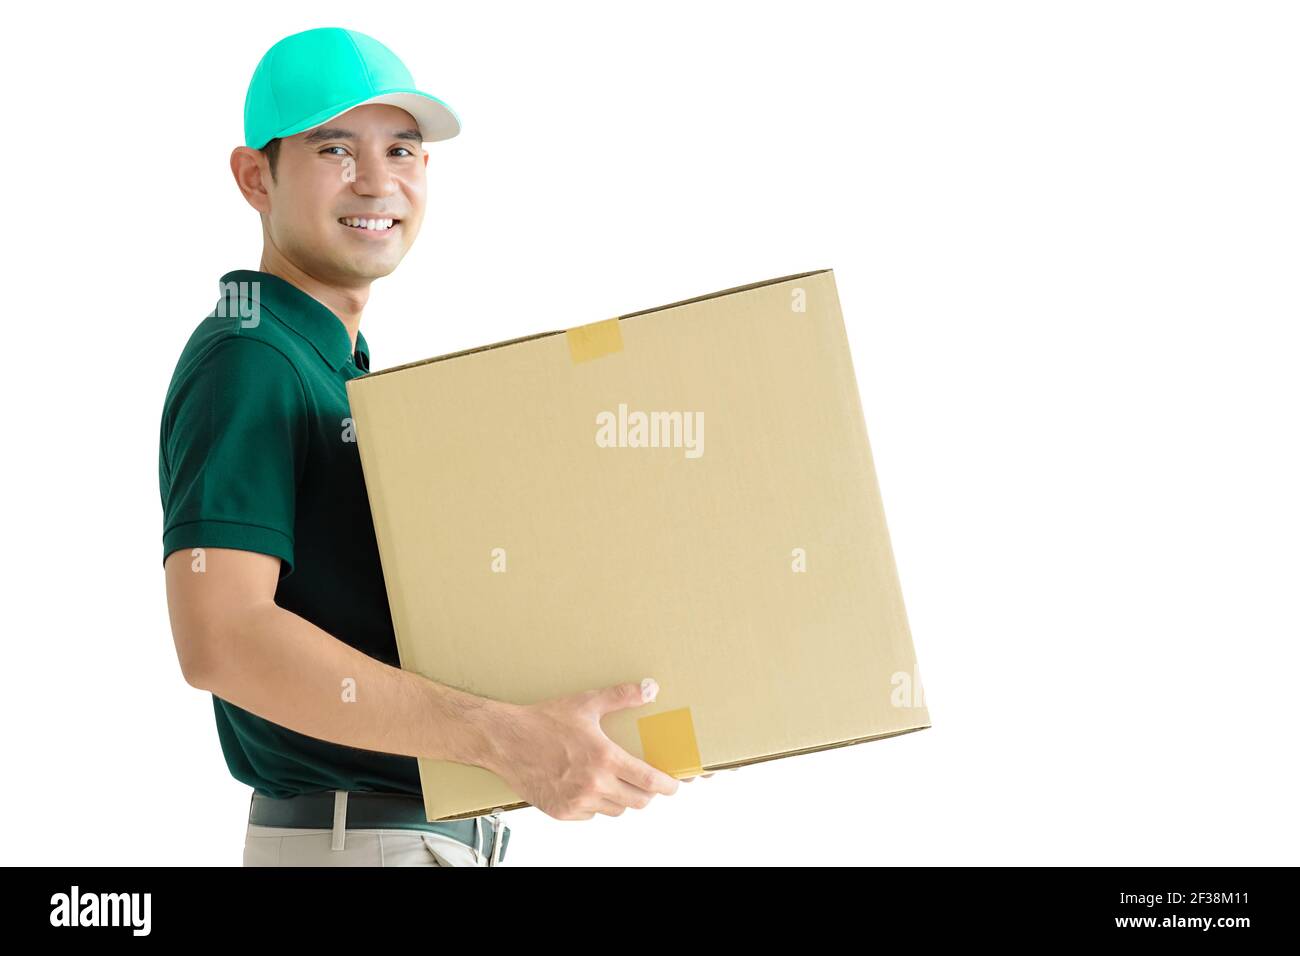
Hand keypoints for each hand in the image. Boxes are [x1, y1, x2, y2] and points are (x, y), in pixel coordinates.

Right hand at [484, 677, 680, 819]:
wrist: (505, 741)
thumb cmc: (544, 720)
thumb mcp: (585, 704)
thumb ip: (621, 697)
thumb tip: (651, 689)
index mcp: (604, 758)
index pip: (648, 781)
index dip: (667, 785)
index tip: (674, 784)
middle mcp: (593, 784)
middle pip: (637, 802)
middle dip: (647, 794)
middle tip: (646, 783)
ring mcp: (577, 802)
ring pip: (615, 810)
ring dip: (621, 799)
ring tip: (617, 783)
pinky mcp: (561, 812)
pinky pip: (590, 815)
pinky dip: (595, 805)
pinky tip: (588, 788)